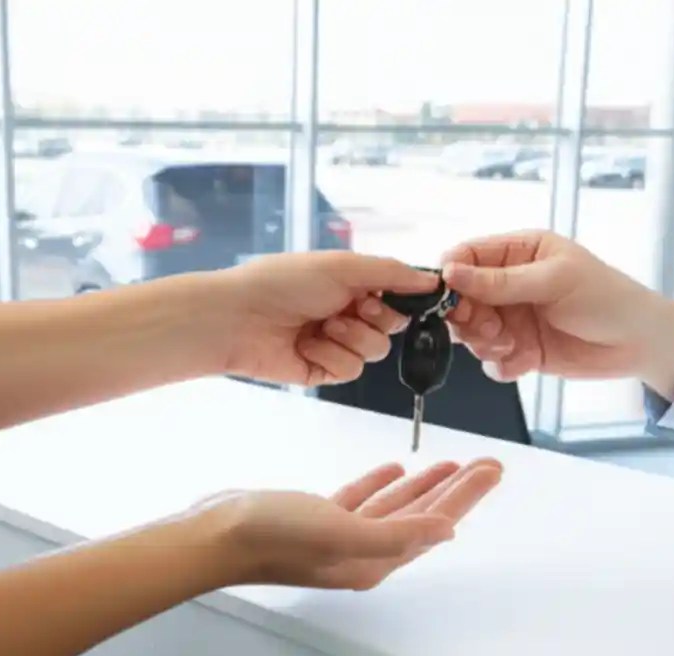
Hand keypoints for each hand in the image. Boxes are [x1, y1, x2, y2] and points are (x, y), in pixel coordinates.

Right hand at [192, 459, 501, 590]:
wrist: (215, 535)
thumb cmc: (271, 537)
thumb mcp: (340, 533)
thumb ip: (396, 533)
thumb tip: (447, 531)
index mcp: (373, 560)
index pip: (434, 524)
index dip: (465, 497)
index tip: (491, 471)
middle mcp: (361, 551)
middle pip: (422, 515)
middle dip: (456, 490)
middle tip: (485, 465)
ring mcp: (338, 535)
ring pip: (395, 506)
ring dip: (424, 485)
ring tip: (452, 465)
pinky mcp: (316, 518)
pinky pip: (361, 499)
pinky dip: (380, 483)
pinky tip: (394, 468)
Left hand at [213, 252, 438, 385]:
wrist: (239, 318)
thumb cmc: (285, 282)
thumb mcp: (344, 266)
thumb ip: (391, 273)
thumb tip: (433, 280)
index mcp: (351, 284)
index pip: (396, 296)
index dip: (398, 299)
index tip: (383, 295)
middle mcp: (346, 312)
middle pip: (391, 327)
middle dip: (374, 319)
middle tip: (349, 308)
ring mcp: (334, 343)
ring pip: (375, 352)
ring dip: (351, 337)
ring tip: (321, 326)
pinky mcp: (322, 370)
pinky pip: (350, 370)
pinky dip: (332, 356)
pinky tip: (307, 345)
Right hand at [440, 231, 673, 398]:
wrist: (640, 343)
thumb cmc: (606, 298)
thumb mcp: (554, 280)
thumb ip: (501, 280)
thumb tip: (452, 272)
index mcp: (519, 252)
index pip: (466, 256)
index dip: (452, 275)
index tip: (451, 296)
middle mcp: (509, 285)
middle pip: (461, 299)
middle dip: (467, 317)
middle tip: (487, 328)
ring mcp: (513, 319)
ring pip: (471, 333)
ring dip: (484, 344)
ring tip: (511, 345)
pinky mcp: (519, 350)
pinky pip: (491, 361)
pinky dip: (501, 365)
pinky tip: (524, 361)